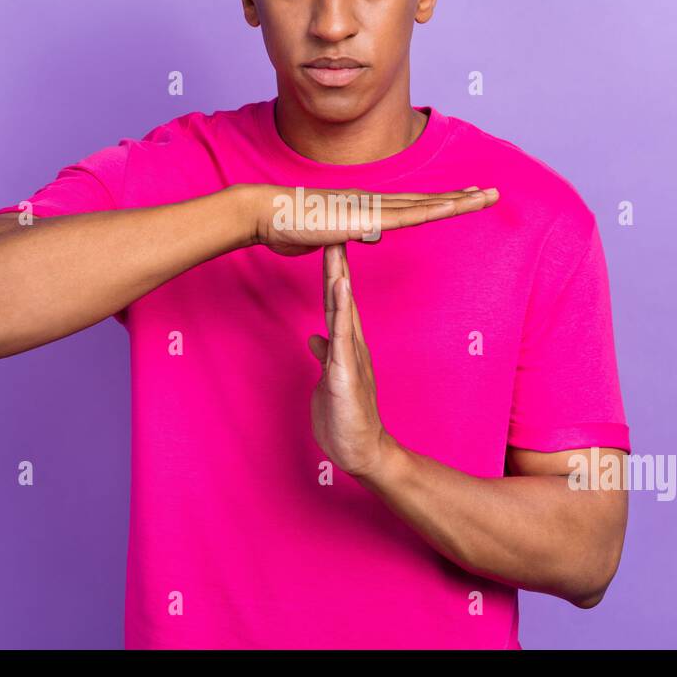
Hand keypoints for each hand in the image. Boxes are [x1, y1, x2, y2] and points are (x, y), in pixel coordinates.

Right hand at [238, 183, 498, 256]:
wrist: (267, 213)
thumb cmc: (288, 225)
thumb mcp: (325, 234)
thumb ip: (345, 234)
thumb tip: (359, 237)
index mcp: (366, 207)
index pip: (410, 205)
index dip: (439, 201)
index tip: (464, 197)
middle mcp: (374, 202)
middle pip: (426, 200)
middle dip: (461, 197)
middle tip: (492, 192)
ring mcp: (372, 208)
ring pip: (425, 205)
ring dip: (459, 201)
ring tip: (487, 196)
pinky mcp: (365, 219)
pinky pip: (408, 216)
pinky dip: (433, 210)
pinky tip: (454, 207)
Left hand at [307, 241, 391, 477]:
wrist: (361, 451)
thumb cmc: (345, 417)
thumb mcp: (328, 380)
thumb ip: (325, 355)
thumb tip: (315, 338)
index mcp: (346, 344)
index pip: (336, 300)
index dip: (331, 271)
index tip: (327, 241)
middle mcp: (352, 343)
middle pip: (341, 295)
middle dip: (337, 261)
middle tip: (334, 225)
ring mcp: (351, 355)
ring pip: (344, 308)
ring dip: (340, 276)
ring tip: (338, 245)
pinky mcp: (346, 371)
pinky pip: (343, 334)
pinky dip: (341, 309)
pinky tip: (340, 287)